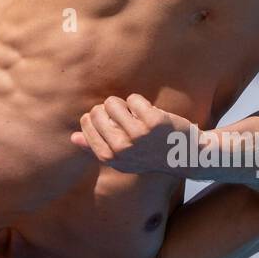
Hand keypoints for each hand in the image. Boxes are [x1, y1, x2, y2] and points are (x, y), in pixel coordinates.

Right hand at [71, 94, 196, 175]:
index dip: (98, 116)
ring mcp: (137, 136)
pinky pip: (134, 98)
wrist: (185, 156)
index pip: (87, 123)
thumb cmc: (150, 155)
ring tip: (137, 115)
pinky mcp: (153, 122)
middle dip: (109, 109)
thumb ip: (96, 148)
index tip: (111, 121)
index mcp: (109, 157)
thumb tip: (73, 137)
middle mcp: (121, 149)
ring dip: (124, 104)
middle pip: (98, 111)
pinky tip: (150, 113)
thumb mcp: (122, 159)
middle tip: (126, 118)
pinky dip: (140, 101)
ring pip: (113, 102)